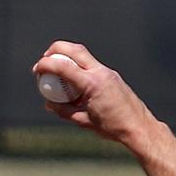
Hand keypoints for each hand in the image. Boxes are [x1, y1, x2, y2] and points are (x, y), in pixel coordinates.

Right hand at [32, 42, 162, 145]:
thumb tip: (49, 103)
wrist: (138, 127)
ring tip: (56, 74)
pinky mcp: (111, 75)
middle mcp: (100, 73)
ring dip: (66, 58)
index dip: (45, 64)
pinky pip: (90, 64)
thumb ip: (63, 110)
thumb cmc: (113, 127)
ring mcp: (107, 72)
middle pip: (73, 49)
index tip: (36, 70)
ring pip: (82, 54)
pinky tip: (72, 84)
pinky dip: (77, 67)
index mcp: (92, 84)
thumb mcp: (82, 121)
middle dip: (54, 50)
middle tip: (44, 62)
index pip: (63, 65)